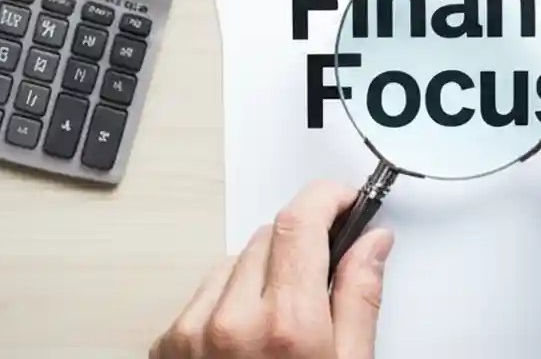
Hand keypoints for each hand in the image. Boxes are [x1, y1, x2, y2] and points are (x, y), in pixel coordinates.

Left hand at [151, 181, 394, 358]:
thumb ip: (360, 299)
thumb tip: (373, 245)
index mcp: (286, 327)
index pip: (300, 221)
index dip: (326, 197)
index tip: (343, 199)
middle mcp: (232, 322)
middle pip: (270, 236)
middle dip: (302, 242)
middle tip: (323, 273)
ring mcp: (192, 333)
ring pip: (236, 261)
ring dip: (264, 272)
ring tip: (283, 320)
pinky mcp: (168, 346)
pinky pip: (204, 293)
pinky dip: (230, 298)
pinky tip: (249, 337)